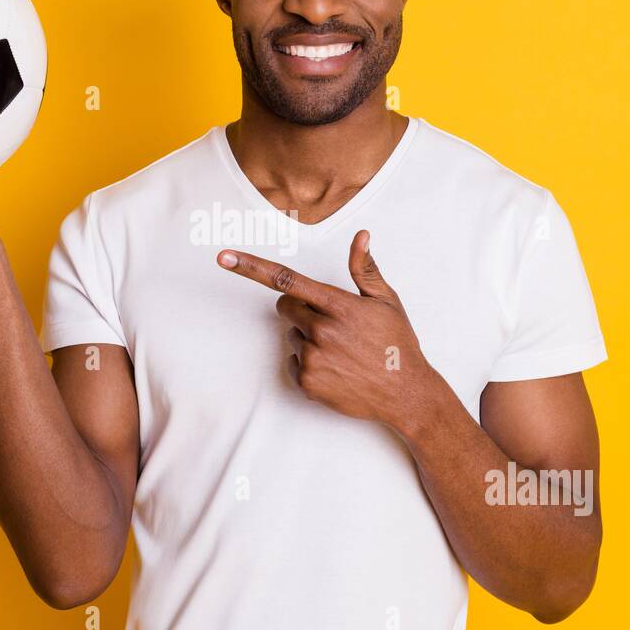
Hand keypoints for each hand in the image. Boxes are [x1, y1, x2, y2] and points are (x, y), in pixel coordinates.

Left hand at [218, 230, 447, 433]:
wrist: (405, 394)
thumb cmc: (397, 344)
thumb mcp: (387, 301)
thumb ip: (365, 268)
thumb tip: (361, 236)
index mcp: (338, 305)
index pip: (286, 279)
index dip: (251, 266)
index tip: (224, 256)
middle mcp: (321, 330)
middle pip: (284, 307)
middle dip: (301, 308)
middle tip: (334, 323)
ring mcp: (312, 358)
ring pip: (291, 335)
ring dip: (308, 337)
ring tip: (342, 350)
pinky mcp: (307, 382)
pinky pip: (293, 362)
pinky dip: (308, 363)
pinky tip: (336, 368)